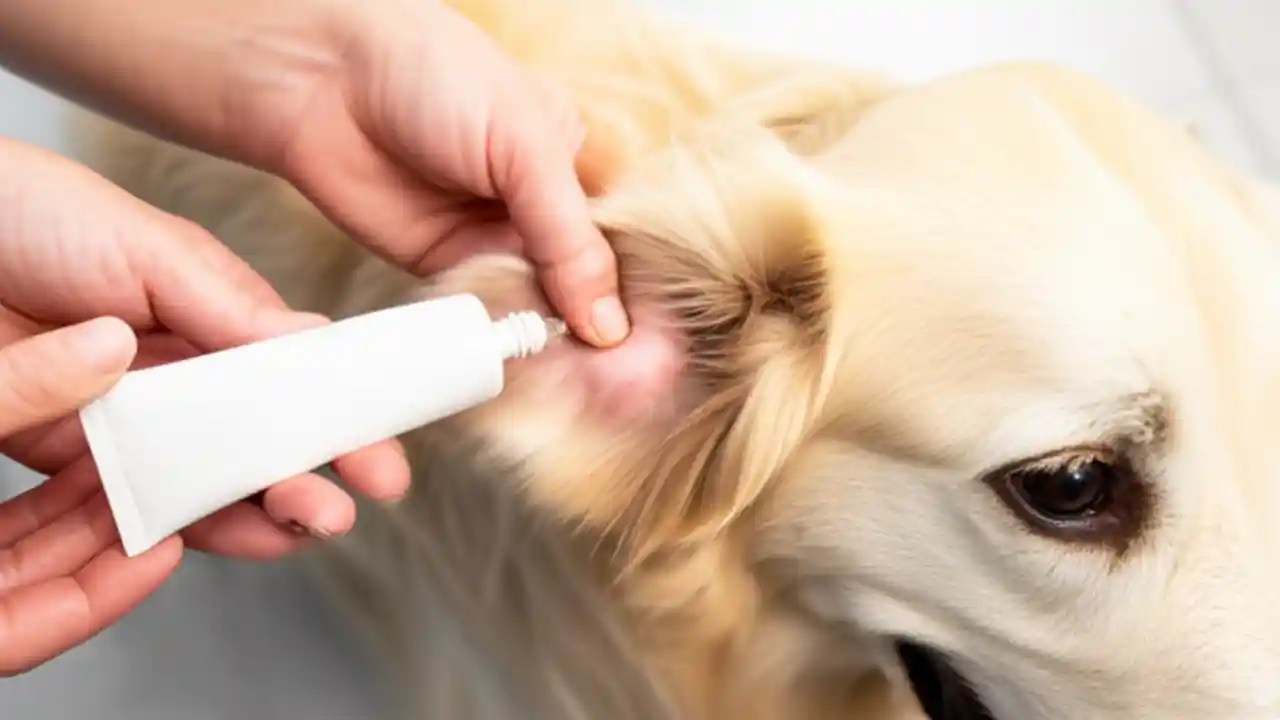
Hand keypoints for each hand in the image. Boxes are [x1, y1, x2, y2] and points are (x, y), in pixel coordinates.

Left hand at [0, 0, 629, 348]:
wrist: (326, 80)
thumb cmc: (435, 75)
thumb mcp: (527, 146)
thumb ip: (568, 239)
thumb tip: (607, 324)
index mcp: (573, 167)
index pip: (619, 247)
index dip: (638, 300)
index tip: (658, 355)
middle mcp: (538, 210)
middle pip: (582, 289)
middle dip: (600, 338)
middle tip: (627, 390)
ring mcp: (492, 242)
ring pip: (538, 311)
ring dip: (556, 351)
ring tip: (589, 395)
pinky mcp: (446, 271)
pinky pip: (485, 320)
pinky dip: (504, 347)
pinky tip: (531, 375)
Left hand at [0, 138, 410, 673]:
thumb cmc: (37, 212)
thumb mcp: (150, 248)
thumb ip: (229, 302)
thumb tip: (315, 342)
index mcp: (212, 319)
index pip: (291, 381)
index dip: (338, 422)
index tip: (381, 458)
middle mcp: (178, 375)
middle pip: (253, 441)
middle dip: (305, 476)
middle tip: (342, 507)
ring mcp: (127, 417)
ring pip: (201, 479)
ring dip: (252, 509)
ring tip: (299, 527)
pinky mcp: (68, 451)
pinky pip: (127, 498)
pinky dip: (172, 521)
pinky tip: (213, 533)